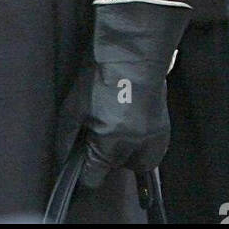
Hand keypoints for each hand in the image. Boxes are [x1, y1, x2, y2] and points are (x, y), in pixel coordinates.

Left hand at [80, 0, 190, 188]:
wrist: (133, 50)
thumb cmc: (101, 72)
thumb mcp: (74, 104)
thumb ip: (67, 135)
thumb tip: (63, 157)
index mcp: (111, 140)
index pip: (94, 177)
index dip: (83, 175)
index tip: (78, 169)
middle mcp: (136, 145)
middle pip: (115, 168)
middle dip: (105, 156)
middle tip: (96, 133)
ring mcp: (154, 138)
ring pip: (137, 162)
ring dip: (126, 153)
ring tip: (115, 129)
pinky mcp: (165, 128)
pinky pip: (152, 150)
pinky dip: (141, 144)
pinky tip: (131, 125)